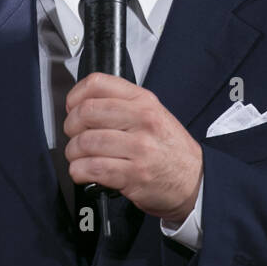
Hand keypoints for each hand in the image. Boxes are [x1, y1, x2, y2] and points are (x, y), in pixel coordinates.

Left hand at [64, 73, 202, 224]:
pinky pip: (92, 168)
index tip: (72, 107)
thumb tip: (83, 105)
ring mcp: (139, 148)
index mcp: (144, 101)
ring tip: (80, 157)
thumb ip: (123, 106)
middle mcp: (142, 120)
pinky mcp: (133, 175)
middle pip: (86, 112)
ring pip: (85, 142)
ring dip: (74, 153)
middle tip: (75, 136)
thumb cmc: (171, 150)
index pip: (97, 84)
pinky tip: (84, 172)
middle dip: (71, 126)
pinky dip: (79, 171)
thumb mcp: (154, 115)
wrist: (195, 182)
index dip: (75, 96)